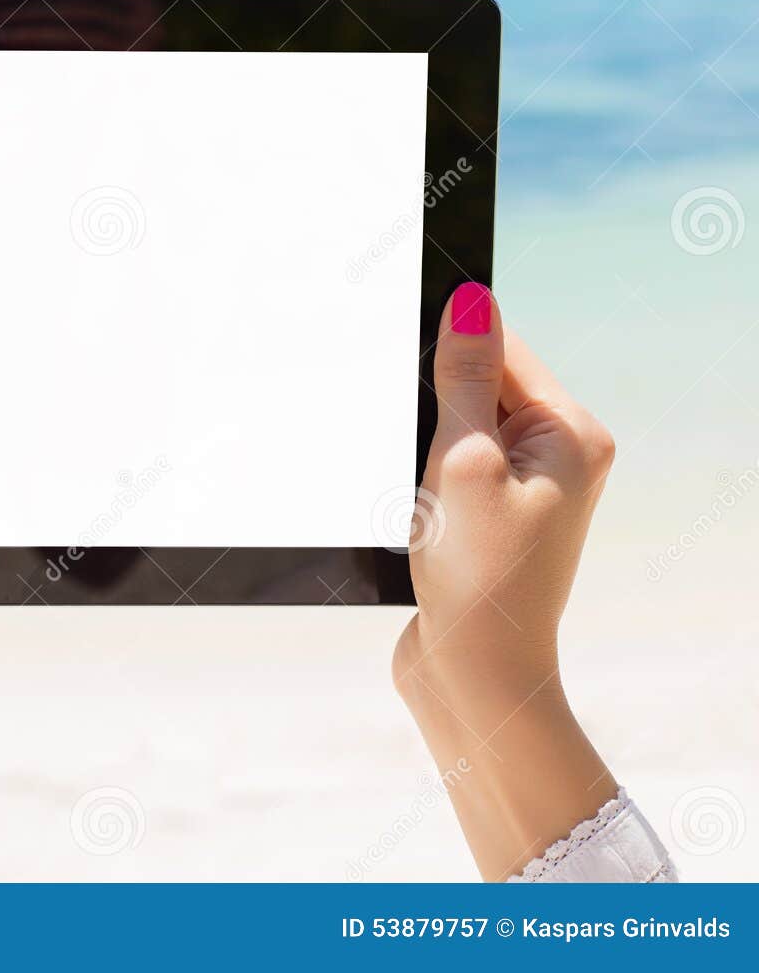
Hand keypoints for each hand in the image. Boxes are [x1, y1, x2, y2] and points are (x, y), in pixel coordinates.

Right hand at [393, 283, 619, 878]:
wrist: (474, 675)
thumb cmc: (475, 577)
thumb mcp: (465, 464)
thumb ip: (463, 378)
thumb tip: (472, 299)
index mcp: (572, 433)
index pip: (502, 349)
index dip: (446, 351)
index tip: (402, 367)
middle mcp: (561, 453)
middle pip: (480, 384)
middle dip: (433, 407)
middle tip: (421, 460)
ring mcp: (528, 485)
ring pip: (457, 424)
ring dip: (423, 444)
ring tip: (421, 493)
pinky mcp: (493, 513)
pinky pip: (451, 463)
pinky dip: (422, 473)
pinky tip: (416, 507)